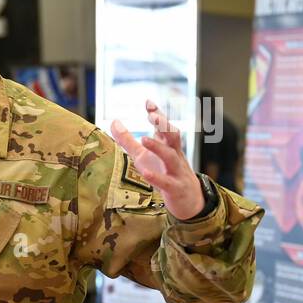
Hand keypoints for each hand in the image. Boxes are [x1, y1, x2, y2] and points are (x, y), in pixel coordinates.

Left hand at [110, 100, 205, 220]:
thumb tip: (114, 121)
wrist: (189, 200)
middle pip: (173, 137)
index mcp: (168, 147)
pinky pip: (166, 182)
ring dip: (159, 148)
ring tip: (144, 139)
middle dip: (164, 125)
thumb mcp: (143, 156)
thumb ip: (128, 140)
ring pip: (171, 158)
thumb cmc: (164, 173)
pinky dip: (156, 177)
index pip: (164, 127)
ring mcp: (176, 172)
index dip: (158, 114)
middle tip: (152, 116)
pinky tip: (145, 172)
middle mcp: (174, 156)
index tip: (147, 102)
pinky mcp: (175, 189)